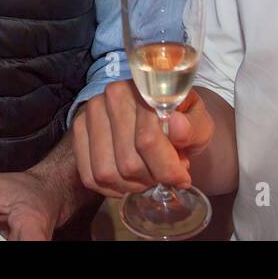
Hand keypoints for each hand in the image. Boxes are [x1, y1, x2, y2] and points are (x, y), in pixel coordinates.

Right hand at [72, 81, 213, 197]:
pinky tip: (126, 182)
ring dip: (130, 186)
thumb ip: (193, 127)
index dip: (167, 168)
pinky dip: (110, 189)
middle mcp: (113, 95)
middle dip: (151, 179)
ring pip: (106, 172)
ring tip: (146, 177)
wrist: (158, 111)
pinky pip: (89, 176)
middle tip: (163, 176)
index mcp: (145, 89)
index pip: (148, 141)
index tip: (182, 178)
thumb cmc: (181, 120)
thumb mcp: (199, 122)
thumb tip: (177, 127)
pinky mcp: (79, 129)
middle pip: (128, 162)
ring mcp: (92, 112)